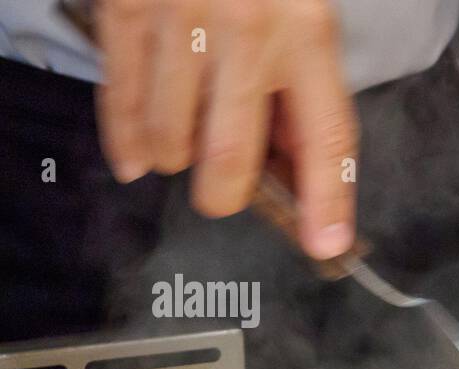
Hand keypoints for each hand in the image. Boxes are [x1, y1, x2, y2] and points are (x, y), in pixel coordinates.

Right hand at [96, 0, 358, 258]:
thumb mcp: (306, 17)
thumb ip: (303, 93)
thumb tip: (298, 175)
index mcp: (309, 32)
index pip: (327, 135)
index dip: (327, 199)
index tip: (326, 245)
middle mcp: (249, 31)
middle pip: (230, 158)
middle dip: (224, 195)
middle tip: (225, 191)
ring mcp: (182, 20)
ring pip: (170, 141)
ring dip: (176, 160)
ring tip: (185, 142)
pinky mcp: (127, 9)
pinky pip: (121, 101)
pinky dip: (128, 142)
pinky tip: (138, 157)